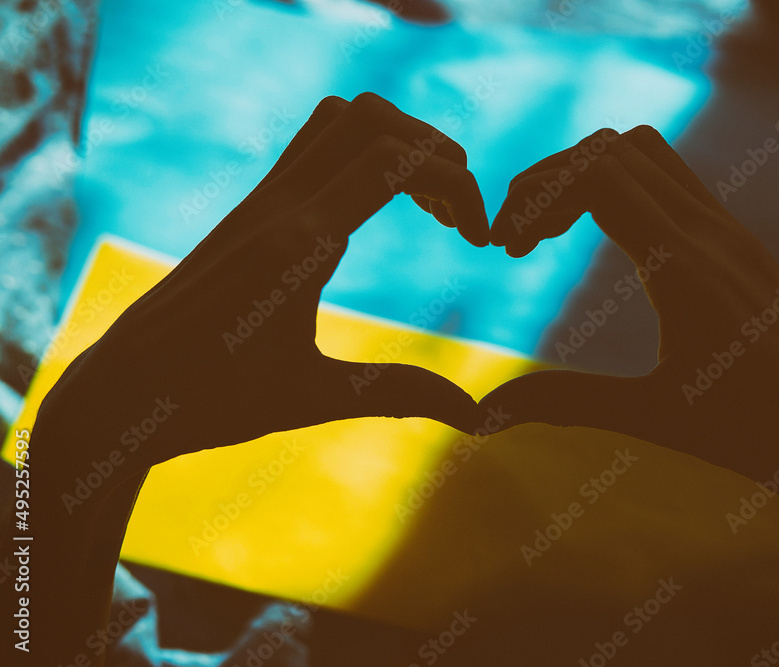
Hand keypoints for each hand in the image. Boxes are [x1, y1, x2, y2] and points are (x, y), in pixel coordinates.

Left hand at [37, 92, 490, 489]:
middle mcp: (278, 206)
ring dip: (396, 142)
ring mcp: (260, 201)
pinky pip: (315, 146)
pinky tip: (377, 211)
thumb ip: (401, 393)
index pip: (392, 158)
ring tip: (428, 205)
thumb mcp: (313, 398)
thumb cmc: (212, 402)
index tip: (480, 238)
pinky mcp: (250, 210)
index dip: (455, 182)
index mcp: (298, 245)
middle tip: (460, 218)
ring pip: (339, 119)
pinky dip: (363, 154)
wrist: (123, 390)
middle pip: (372, 120)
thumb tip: (477, 416)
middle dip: (434, 153)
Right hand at [482, 125, 778, 511]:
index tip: (502, 249)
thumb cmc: (756, 434)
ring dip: (585, 176)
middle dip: (546, 182)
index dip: (532, 196)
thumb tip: (485, 416)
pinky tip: (605, 242)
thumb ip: (564, 404)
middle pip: (610, 150)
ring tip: (550, 234)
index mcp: (684, 265)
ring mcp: (730, 231)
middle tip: (514, 243)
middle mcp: (710, 232)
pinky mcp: (740, 242)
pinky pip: (672, 181)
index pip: (594, 174)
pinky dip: (622, 188)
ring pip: (645, 154)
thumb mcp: (652, 417)